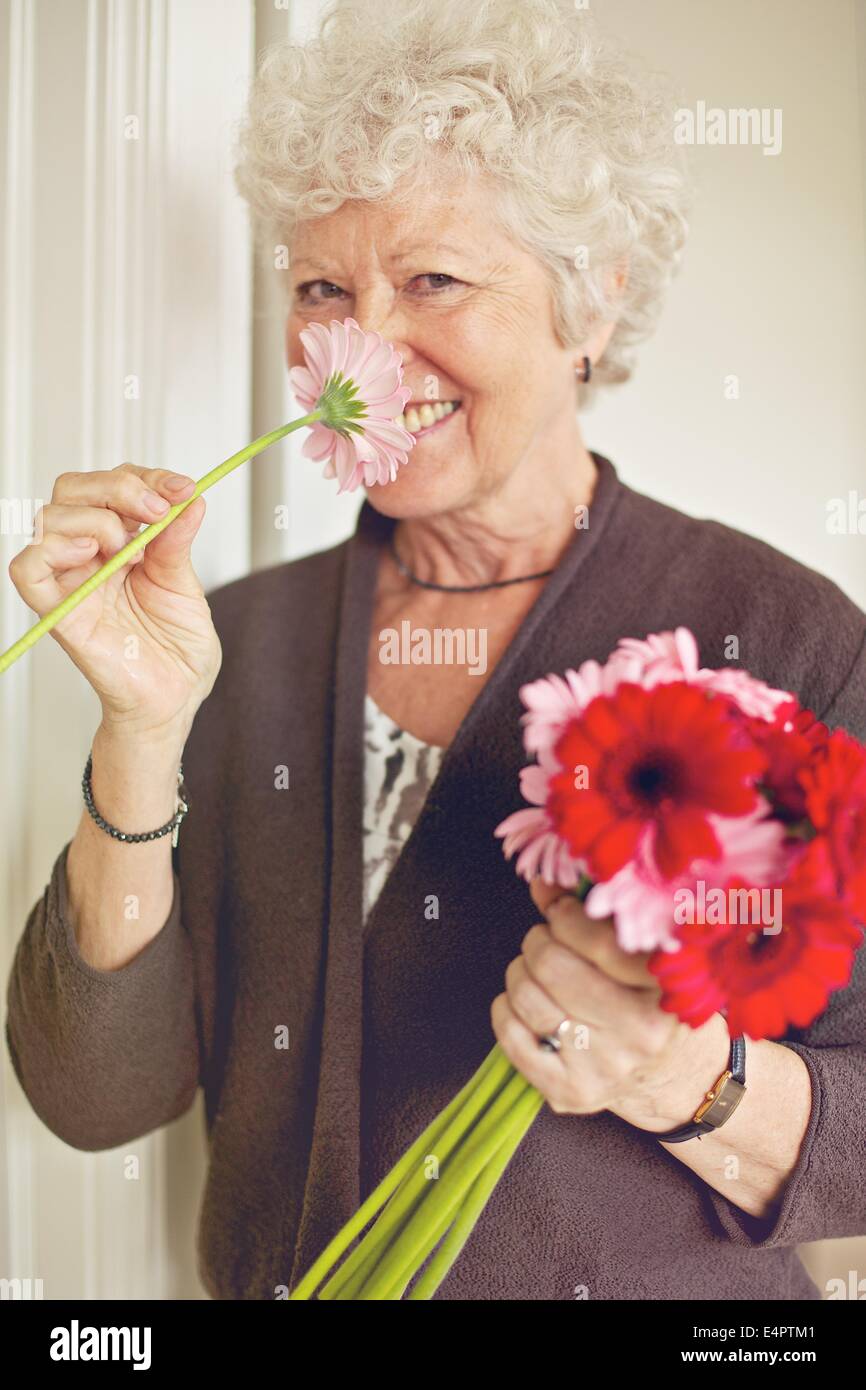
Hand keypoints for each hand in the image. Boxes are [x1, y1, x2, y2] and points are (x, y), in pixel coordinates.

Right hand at [8, 463, 221, 740]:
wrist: (175, 701)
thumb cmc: (177, 651)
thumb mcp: (186, 585)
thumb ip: (178, 541)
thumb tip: (189, 497)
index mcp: (120, 544)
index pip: (112, 485)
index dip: (144, 477)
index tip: (182, 489)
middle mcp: (90, 557)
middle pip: (72, 490)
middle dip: (117, 487)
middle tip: (156, 511)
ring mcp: (72, 582)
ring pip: (48, 518)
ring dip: (94, 517)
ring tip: (130, 547)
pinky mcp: (60, 613)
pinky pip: (27, 570)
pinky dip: (50, 550)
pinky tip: (89, 554)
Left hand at [491, 879, 730, 1129]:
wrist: (671, 1076)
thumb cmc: (649, 1000)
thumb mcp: (640, 955)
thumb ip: (592, 915)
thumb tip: (542, 884)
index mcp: (664, 989)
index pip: (597, 939)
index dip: (564, 915)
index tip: (559, 912)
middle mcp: (639, 1033)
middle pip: (552, 965)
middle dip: (537, 942)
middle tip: (545, 943)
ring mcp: (603, 1067)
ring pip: (526, 996)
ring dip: (520, 972)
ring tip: (537, 973)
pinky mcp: (569, 1092)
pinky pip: (510, 1035)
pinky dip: (506, 1009)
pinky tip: (526, 1006)